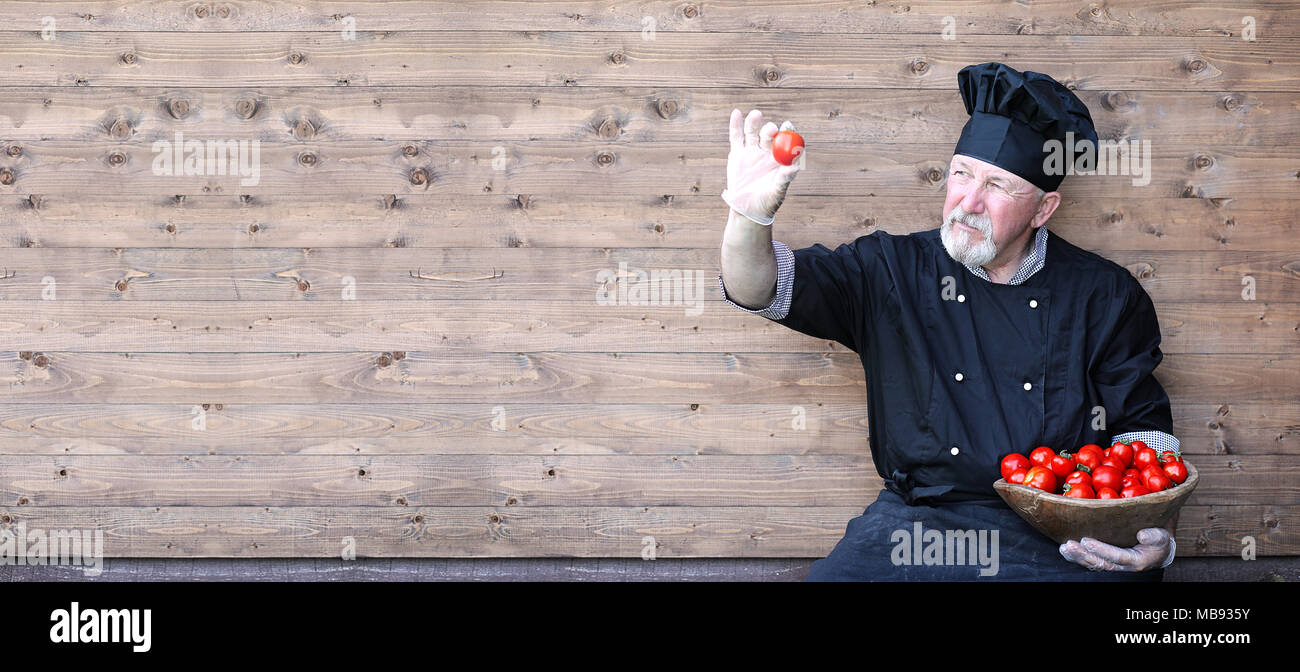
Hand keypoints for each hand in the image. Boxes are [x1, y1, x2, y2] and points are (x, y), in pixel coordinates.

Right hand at [721, 109, 804, 225]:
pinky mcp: (737, 153)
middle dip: (770, 130)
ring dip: (754, 123)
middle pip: (769, 135)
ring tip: (756, 115)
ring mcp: (752, 151)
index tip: (788, 126)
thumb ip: (784, 180)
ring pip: (753, 133)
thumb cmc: (767, 202)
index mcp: (781, 158)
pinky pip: (736, 137)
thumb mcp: (777, 193)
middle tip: (771, 129)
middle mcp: (767, 151)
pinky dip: (736, 125)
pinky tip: (737, 113)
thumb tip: (794, 167)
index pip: (786, 140)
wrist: (748, 209)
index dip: (788, 131)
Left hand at [1059, 527, 1173, 571]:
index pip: (1116, 557)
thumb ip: (1155, 536)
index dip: (1101, 550)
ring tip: (1064, 548)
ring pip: (1094, 564)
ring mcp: (1114, 566)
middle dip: (1083, 555)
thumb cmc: (1160, 541)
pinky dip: (1078, 557)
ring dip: (1077, 557)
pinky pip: (1091, 562)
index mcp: (1137, 561)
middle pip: (1101, 563)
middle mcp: (1123, 566)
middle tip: (1069, 545)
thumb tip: (1142, 535)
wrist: (1159, 551)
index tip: (1086, 541)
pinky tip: (1066, 550)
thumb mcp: (1163, 537)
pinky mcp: (1107, 561)